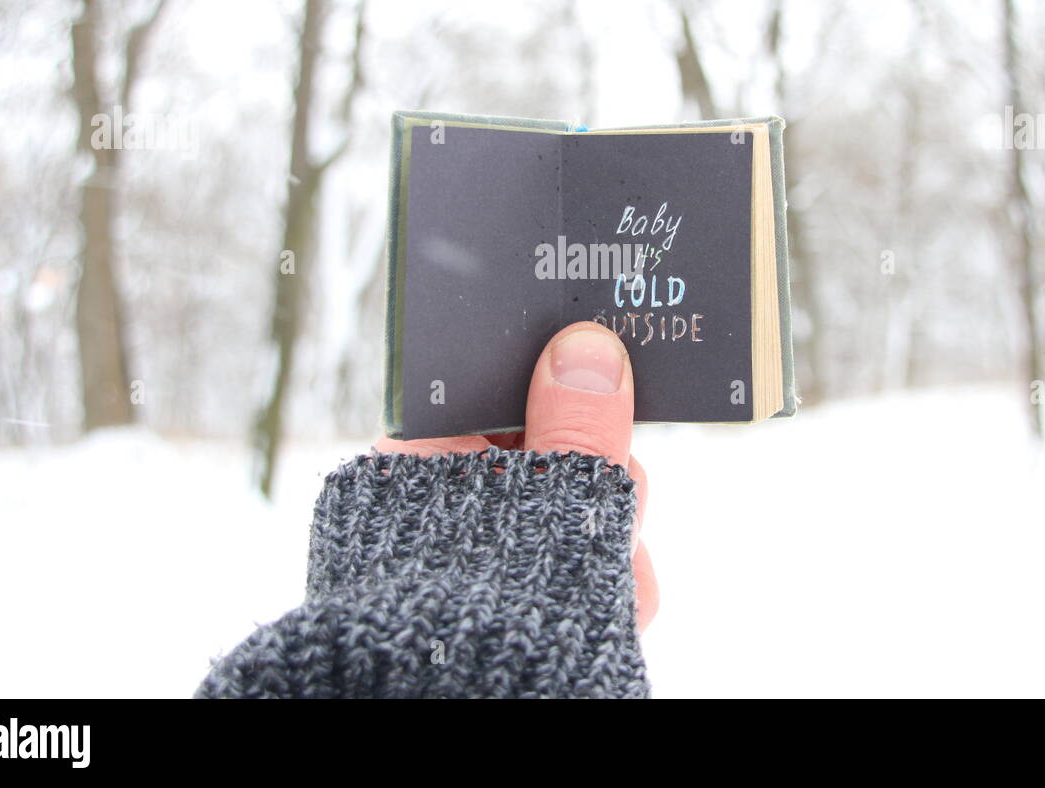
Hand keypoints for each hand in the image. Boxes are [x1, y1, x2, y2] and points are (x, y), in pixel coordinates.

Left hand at [374, 320, 658, 630]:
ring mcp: (470, 552)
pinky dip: (594, 584)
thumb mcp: (553, 494)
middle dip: (600, 487)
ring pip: (570, 516)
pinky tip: (604, 608)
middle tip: (615, 511)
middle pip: (551, 455)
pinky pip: (565, 564)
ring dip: (608, 546)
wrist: (466, 700)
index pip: (507, 395)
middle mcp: (441, 501)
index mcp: (428, 454)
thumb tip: (590, 345)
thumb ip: (578, 418)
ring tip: (609, 585)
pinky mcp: (500, 595)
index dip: (567, 399)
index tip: (611, 406)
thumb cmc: (496, 597)